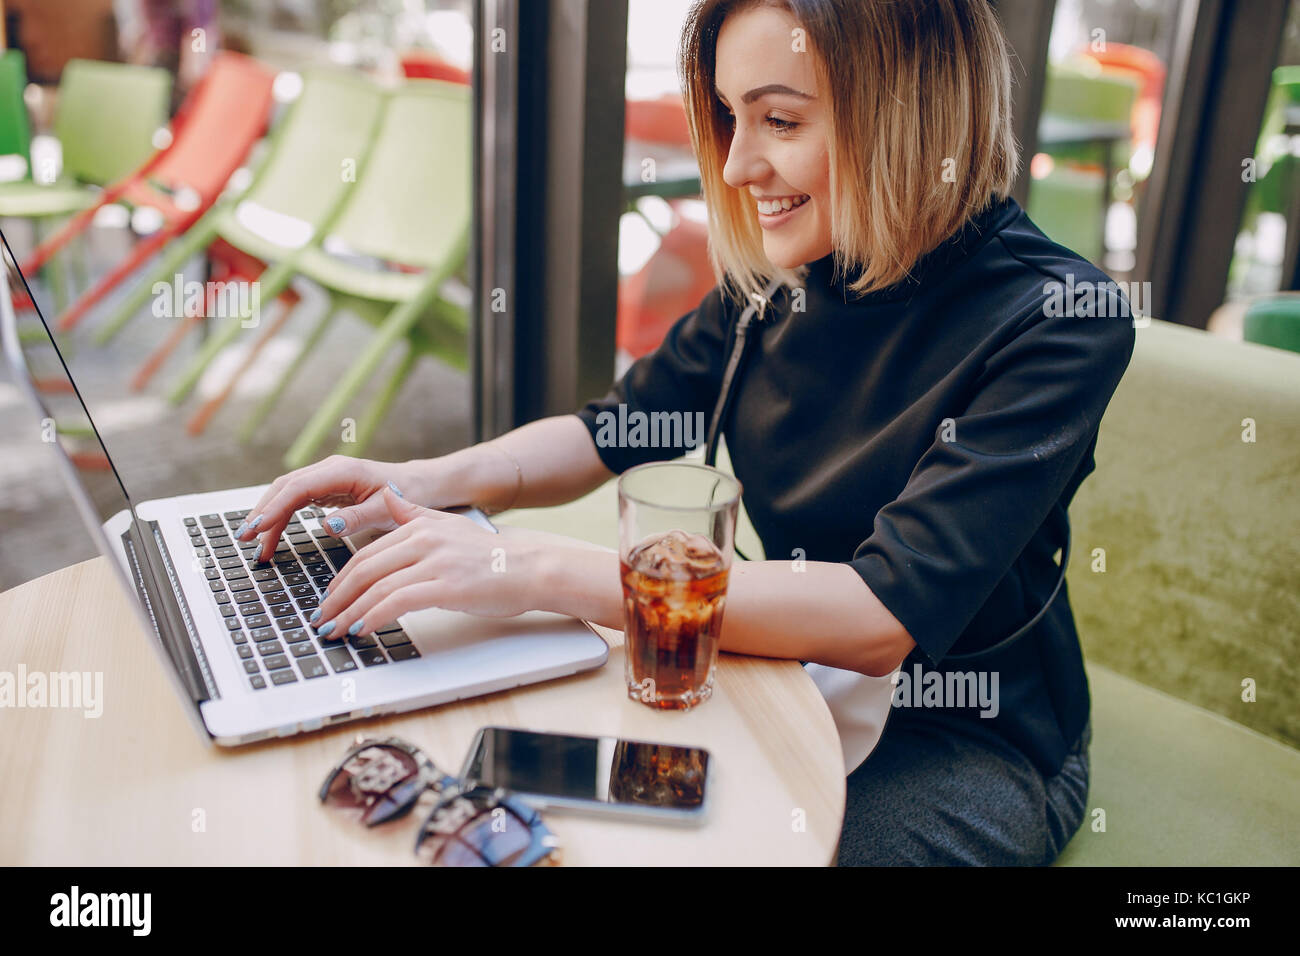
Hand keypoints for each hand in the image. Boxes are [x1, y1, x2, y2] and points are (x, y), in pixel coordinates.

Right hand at [235, 455, 436, 562]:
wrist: (416, 485)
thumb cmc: (405, 495)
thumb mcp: (385, 510)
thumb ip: (358, 518)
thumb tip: (328, 527)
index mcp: (343, 471)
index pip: (298, 487)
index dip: (274, 507)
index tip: (257, 527)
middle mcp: (329, 469)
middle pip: (285, 487)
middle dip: (262, 512)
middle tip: (245, 538)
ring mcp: (324, 477)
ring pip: (286, 494)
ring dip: (268, 517)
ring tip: (256, 546)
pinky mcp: (324, 487)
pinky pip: (295, 501)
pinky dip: (281, 518)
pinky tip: (272, 537)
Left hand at [308, 485, 562, 637]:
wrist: (533, 569)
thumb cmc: (494, 557)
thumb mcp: (451, 525)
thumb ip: (415, 515)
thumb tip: (387, 497)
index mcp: (420, 527)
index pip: (366, 554)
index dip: (340, 580)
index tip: (329, 601)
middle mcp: (423, 540)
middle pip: (364, 570)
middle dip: (337, 599)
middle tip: (321, 620)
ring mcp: (434, 563)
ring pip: (376, 588)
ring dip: (349, 614)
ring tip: (335, 632)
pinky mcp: (446, 587)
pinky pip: (398, 603)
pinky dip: (374, 617)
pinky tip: (363, 630)